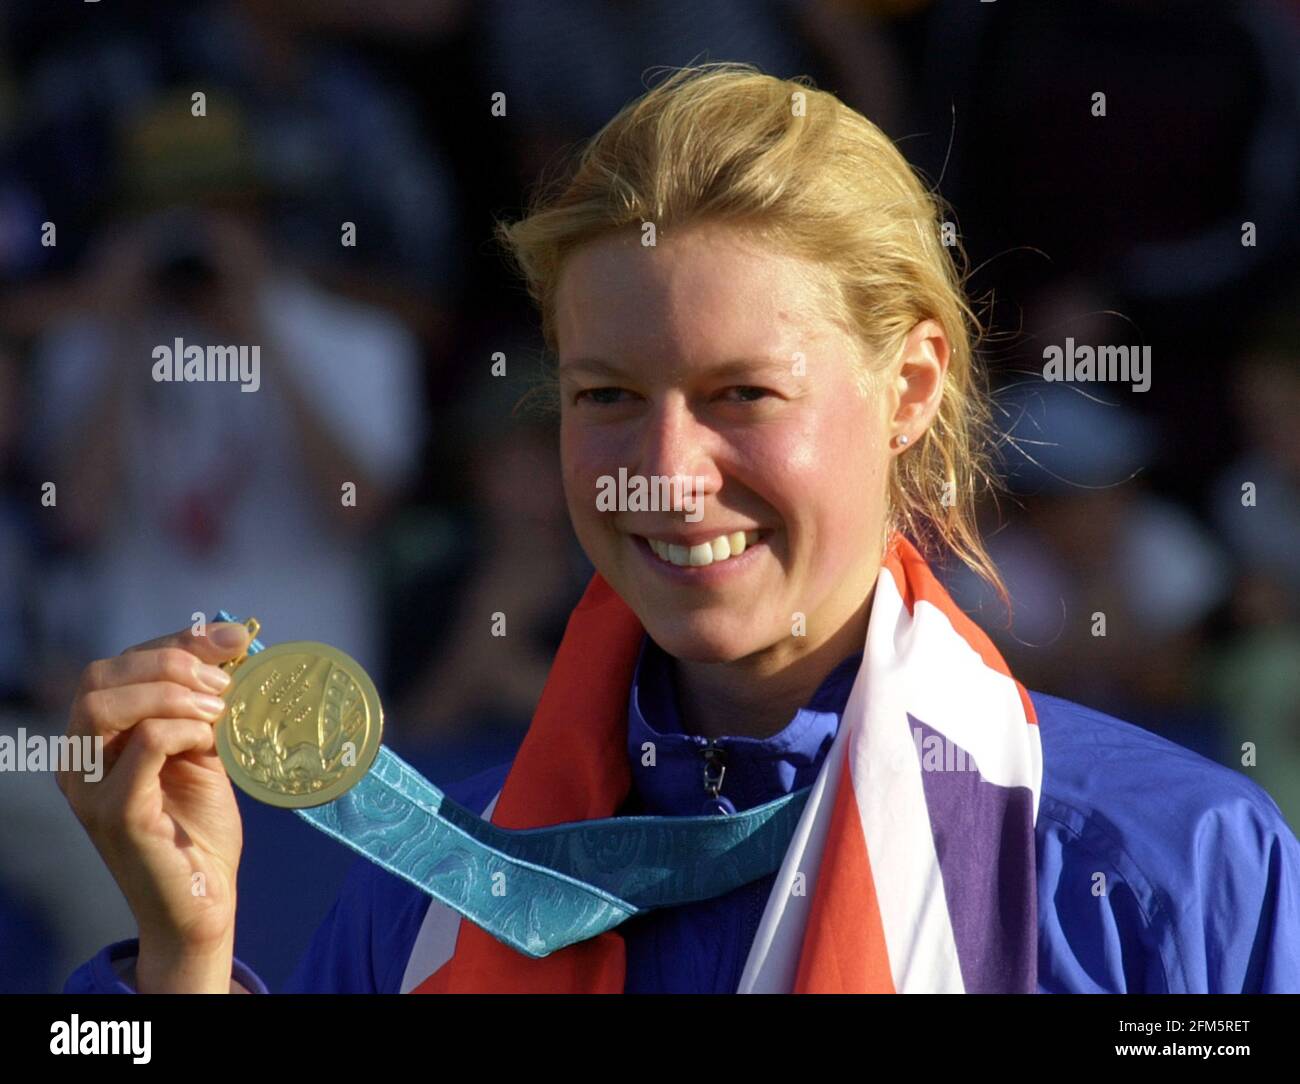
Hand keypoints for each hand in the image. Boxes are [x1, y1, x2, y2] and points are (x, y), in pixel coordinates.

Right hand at [59, 622, 250, 984]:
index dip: (178, 641)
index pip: (120, 664)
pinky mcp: (115, 813)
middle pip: (101, 676)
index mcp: (96, 739)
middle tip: (224, 685)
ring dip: (171, 693)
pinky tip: (209, 740)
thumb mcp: (201, 749)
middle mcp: (78, 759)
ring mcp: (89, 788)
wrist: (202, 900)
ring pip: (104, 704)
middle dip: (171, 661)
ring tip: (218, 711)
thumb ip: (201, 705)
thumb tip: (232, 646)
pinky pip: (141, 745)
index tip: (235, 640)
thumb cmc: (198, 825)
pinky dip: (180, 728)